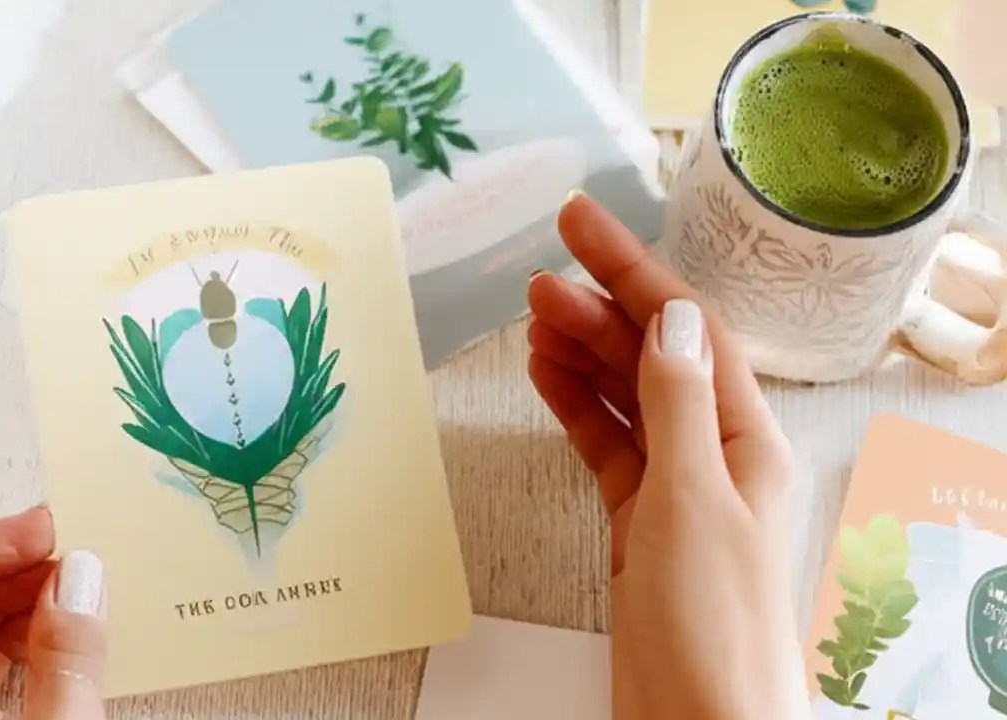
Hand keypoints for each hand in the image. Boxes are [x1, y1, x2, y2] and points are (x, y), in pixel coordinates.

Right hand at [528, 196, 807, 718]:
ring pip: (624, 399)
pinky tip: (546, 376)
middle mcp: (714, 453)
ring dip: (582, 353)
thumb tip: (670, 318)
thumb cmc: (712, 624)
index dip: (635, 270)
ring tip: (533, 316)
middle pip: (653, 358)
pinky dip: (575, 408)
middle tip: (538, 275)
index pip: (688, 330)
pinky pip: (606, 446)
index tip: (582, 225)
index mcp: (745, 439)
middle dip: (600, 308)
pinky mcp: (640, 523)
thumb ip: (676, 405)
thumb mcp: (693, 501)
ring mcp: (674, 488)